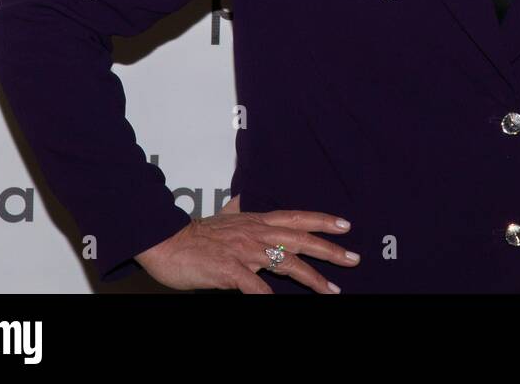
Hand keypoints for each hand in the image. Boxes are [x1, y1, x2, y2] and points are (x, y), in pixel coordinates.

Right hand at [136, 194, 357, 292]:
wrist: (165, 241)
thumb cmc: (196, 236)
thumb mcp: (227, 222)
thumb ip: (245, 221)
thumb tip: (256, 215)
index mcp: (256, 221)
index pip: (297, 217)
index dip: (323, 220)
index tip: (346, 225)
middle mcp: (255, 233)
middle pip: (301, 239)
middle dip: (331, 250)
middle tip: (354, 259)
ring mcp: (244, 251)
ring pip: (287, 263)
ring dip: (313, 278)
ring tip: (332, 290)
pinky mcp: (230, 270)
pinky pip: (255, 286)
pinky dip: (269, 297)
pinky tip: (280, 304)